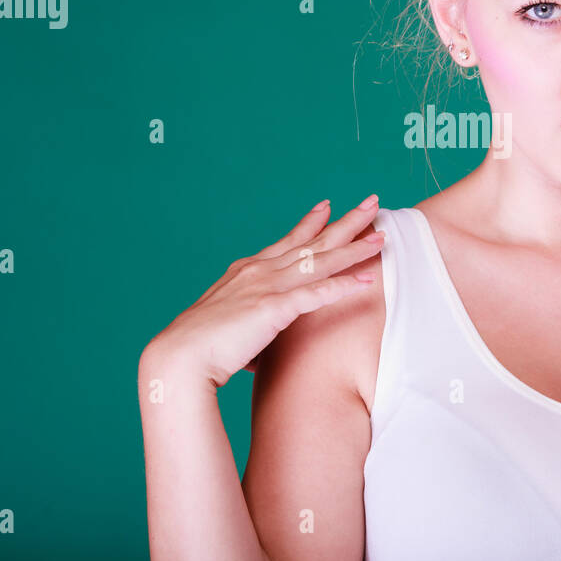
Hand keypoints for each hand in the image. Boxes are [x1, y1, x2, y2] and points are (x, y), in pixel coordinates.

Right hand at [143, 195, 385, 388]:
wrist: (179, 358)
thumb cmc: (199, 347)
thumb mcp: (227, 322)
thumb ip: (247, 318)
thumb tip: (255, 332)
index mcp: (247, 271)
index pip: (287, 242)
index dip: (310, 224)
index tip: (327, 207)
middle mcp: (260, 271)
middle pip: (313, 242)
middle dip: (345, 222)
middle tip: (371, 202)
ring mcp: (267, 287)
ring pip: (322, 261)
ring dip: (355, 247)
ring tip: (382, 235)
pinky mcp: (273, 308)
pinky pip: (317, 293)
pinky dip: (344, 285)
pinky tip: (368, 279)